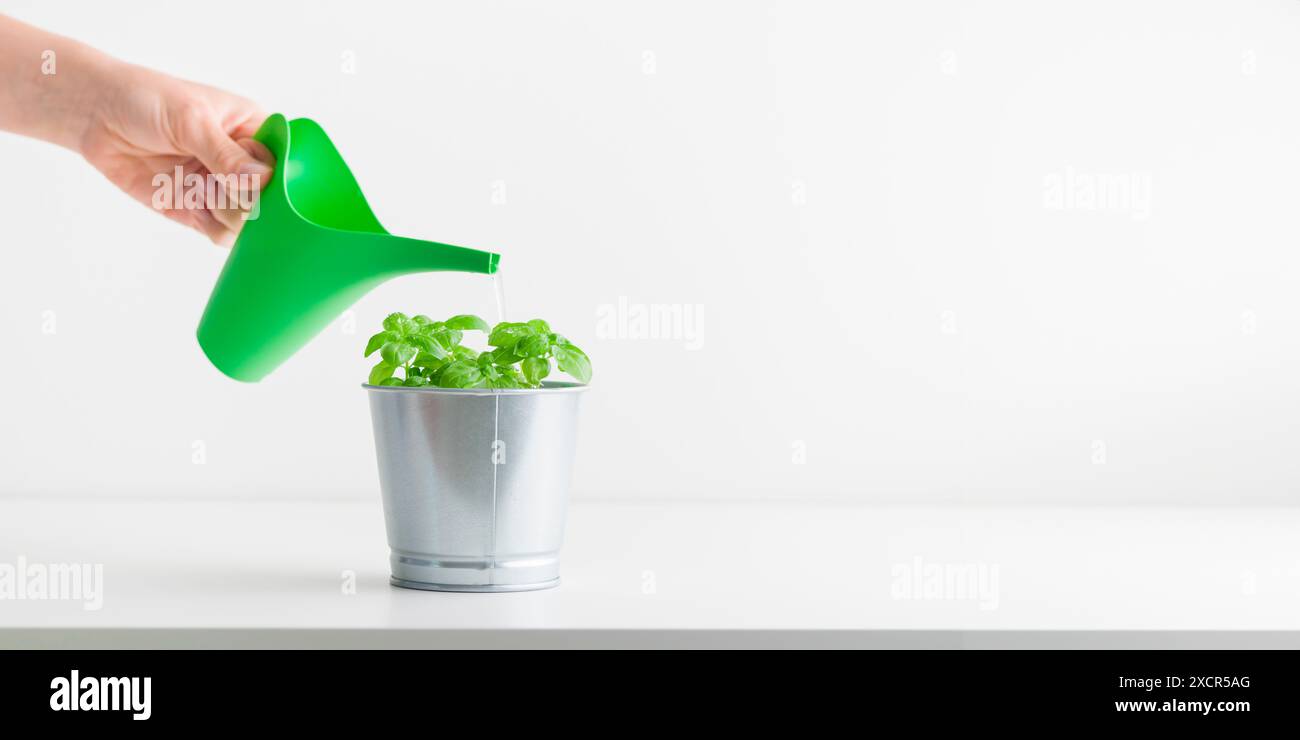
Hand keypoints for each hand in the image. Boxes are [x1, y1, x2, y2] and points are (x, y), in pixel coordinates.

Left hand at [78, 63, 273, 245]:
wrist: (96, 115)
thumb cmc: (146, 99)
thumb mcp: (190, 119)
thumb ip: (226, 154)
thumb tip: (263, 180)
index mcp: (254, 130)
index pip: (287, 162)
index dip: (283, 180)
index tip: (267, 189)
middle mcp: (244, 162)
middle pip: (272, 199)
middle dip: (254, 204)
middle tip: (224, 191)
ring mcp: (222, 187)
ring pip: (248, 220)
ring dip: (230, 216)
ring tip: (201, 193)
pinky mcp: (198, 209)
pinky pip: (222, 232)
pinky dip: (216, 229)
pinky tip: (196, 209)